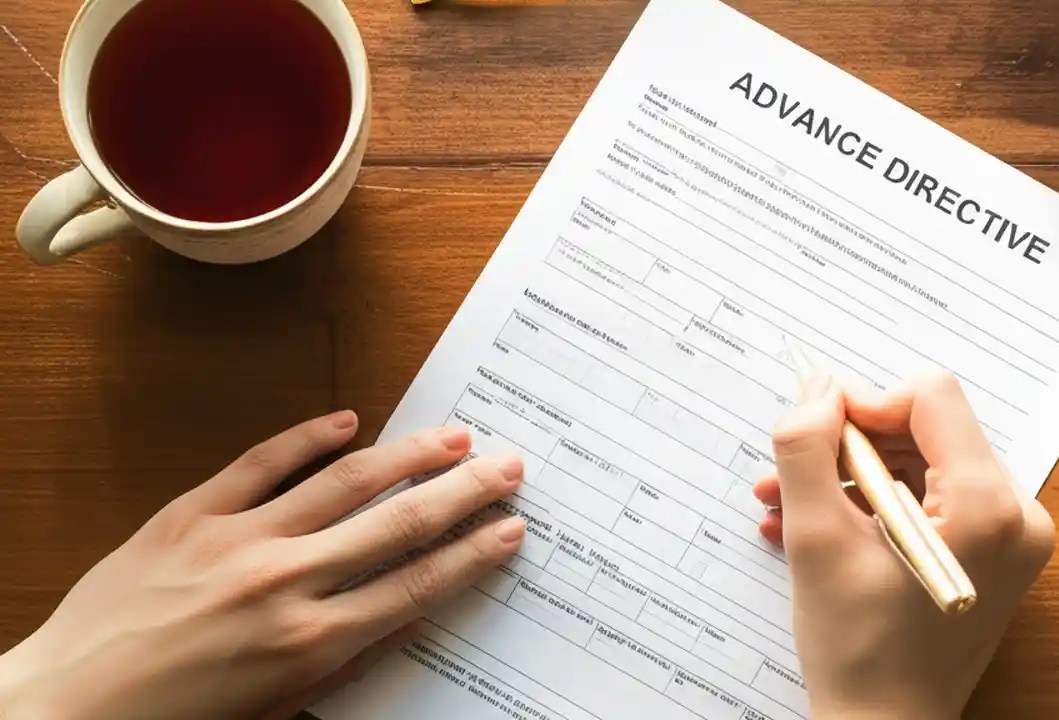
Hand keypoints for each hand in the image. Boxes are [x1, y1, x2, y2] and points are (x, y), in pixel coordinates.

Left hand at [0, 412, 526, 719]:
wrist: (68, 707)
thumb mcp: (277, 705)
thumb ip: (344, 658)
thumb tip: (402, 609)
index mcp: (309, 642)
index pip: (416, 584)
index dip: (472, 553)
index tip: (509, 528)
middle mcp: (284, 583)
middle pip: (397, 524)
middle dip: (463, 494)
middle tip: (507, 467)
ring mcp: (237, 539)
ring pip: (344, 481)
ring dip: (408, 456)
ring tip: (452, 437)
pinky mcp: (191, 514)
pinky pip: (261, 462)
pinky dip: (308, 437)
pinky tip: (349, 420)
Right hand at [755, 373, 1054, 719]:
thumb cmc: (858, 652)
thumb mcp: (815, 540)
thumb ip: (807, 451)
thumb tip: (817, 388)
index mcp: (989, 508)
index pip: (930, 398)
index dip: (864, 402)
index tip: (814, 429)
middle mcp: (1018, 515)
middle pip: (927, 430)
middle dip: (849, 445)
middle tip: (789, 473)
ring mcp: (1011, 537)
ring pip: (923, 462)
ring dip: (852, 474)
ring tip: (788, 504)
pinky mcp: (994, 553)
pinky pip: (932, 497)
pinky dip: (875, 502)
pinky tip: (818, 524)